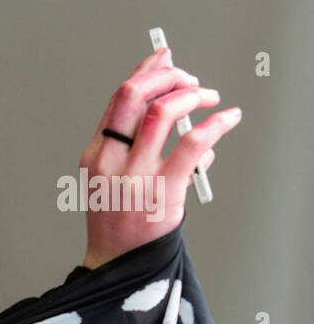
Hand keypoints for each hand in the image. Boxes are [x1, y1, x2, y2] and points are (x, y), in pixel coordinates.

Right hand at [78, 46, 240, 268]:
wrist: (119, 264)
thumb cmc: (118, 221)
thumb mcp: (111, 179)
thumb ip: (135, 146)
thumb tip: (178, 110)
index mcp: (96, 155)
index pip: (119, 98)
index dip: (146, 72)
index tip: (165, 60)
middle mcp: (111, 161)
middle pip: (135, 95)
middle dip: (167, 76)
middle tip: (188, 79)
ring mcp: (135, 176)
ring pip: (163, 112)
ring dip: (191, 94)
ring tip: (208, 96)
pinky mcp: (162, 192)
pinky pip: (193, 144)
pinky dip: (216, 124)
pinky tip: (228, 118)